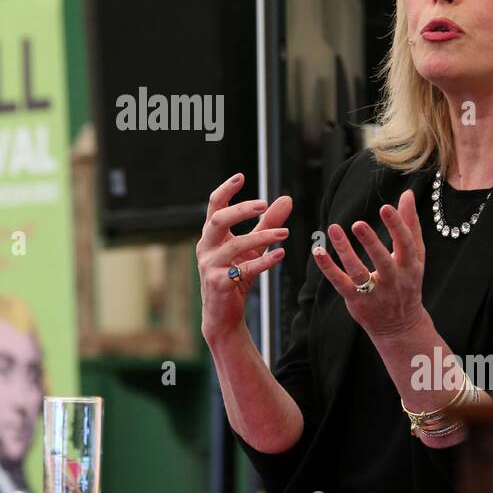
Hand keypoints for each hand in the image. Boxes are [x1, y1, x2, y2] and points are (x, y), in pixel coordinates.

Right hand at [196, 173, 290, 342]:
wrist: (223, 315)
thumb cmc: (235, 276)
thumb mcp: (253, 247)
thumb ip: (267, 223)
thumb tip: (286, 198)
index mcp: (211, 235)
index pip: (214, 206)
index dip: (226, 190)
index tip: (241, 176)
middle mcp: (206, 248)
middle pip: (218, 220)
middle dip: (240, 210)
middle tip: (263, 204)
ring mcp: (210, 266)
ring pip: (235, 246)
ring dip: (261, 237)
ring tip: (285, 233)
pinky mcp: (219, 284)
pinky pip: (242, 270)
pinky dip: (263, 262)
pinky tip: (280, 254)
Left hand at [313, 188, 425, 342]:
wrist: (400, 326)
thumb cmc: (407, 281)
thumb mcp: (415, 256)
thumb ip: (410, 225)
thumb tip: (406, 194)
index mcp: (410, 267)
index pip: (406, 244)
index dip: (397, 226)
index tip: (386, 207)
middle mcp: (394, 281)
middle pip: (383, 261)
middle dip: (371, 242)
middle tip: (358, 223)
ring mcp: (374, 293)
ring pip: (358, 272)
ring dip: (345, 251)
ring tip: (333, 228)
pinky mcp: (356, 300)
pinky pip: (340, 283)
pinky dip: (328, 268)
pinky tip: (318, 251)